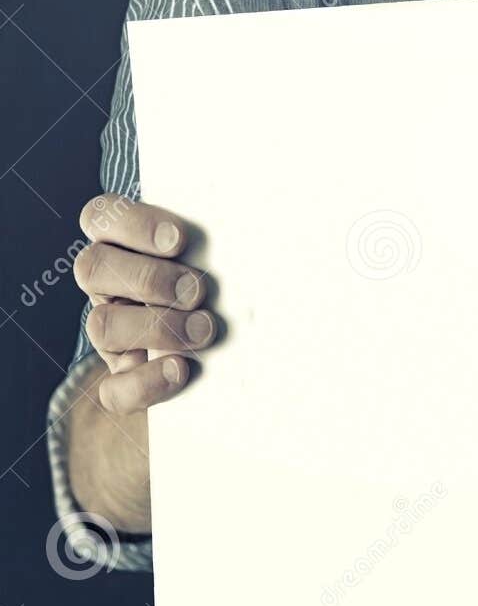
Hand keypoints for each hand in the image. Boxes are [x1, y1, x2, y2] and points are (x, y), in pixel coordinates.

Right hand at [74, 193, 217, 412]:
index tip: (180, 239)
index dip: (131, 224)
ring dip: (157, 327)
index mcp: (122, 243)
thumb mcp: (221, 252)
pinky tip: (181, 369)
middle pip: (91, 268)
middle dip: (149, 279)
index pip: (99, 217)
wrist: (237, 343)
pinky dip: (146, 381)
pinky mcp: (121, 379)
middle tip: (198, 290)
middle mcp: (107, 285)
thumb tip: (258, 222)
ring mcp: (110, 333)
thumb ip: (221, 238)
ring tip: (205, 329)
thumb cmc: (228, 278)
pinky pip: (112, 389)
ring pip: (100, 325)